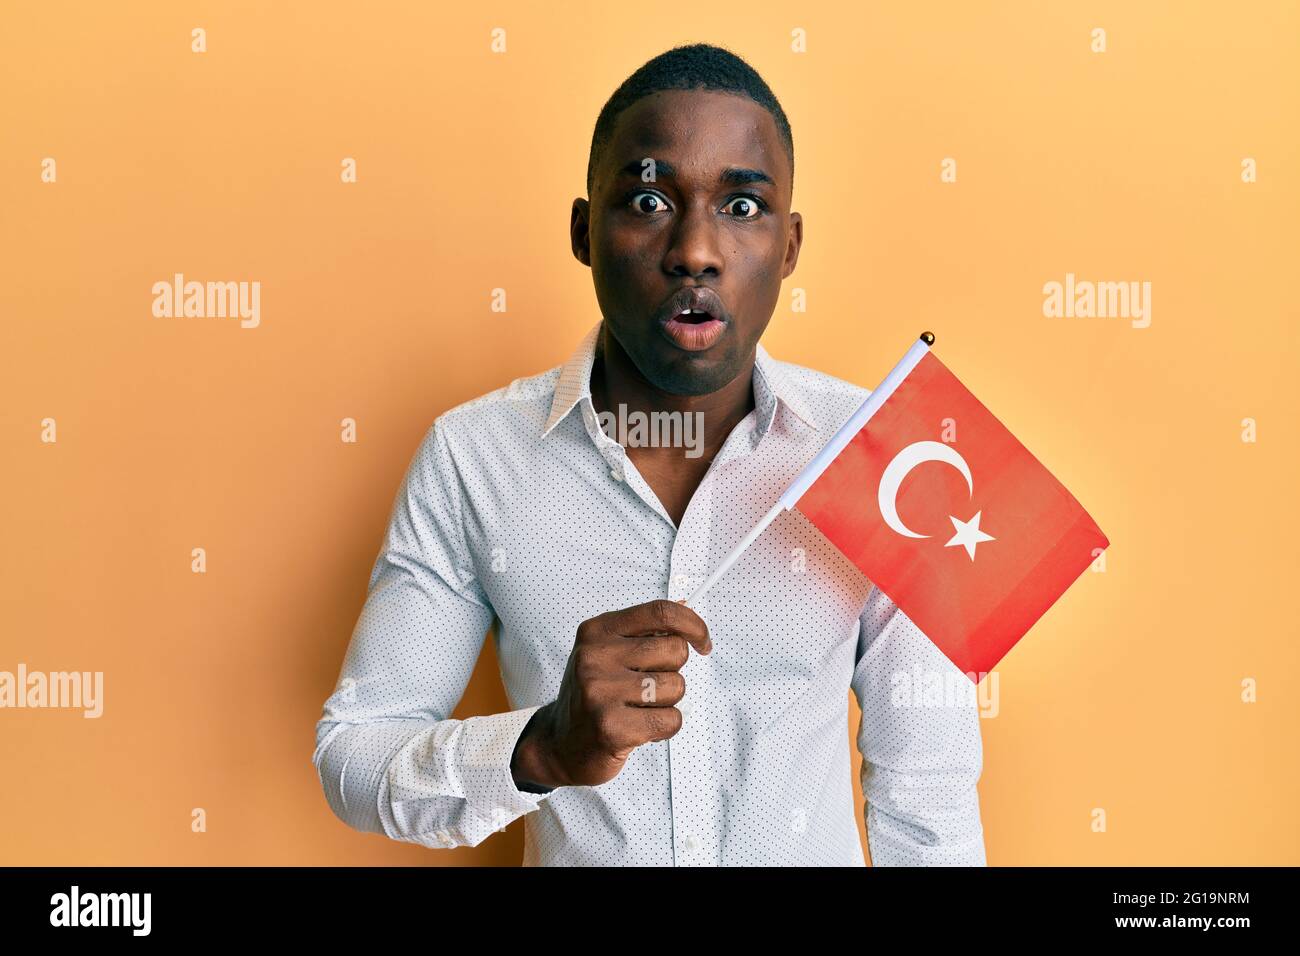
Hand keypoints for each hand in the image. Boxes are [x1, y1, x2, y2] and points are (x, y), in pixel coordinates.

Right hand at [511, 599, 710, 790]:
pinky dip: (665, 727)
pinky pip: (671, 720)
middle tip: (650, 687)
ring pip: (676, 687)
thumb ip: (644, 632)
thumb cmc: (593, 696)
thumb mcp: (608, 653)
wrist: (558, 744)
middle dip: (674, 671)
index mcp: (597, 631)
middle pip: (674, 650)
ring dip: (667, 703)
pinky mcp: (612, 727)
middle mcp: (595, 656)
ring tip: (638, 709)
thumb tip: (684, 606)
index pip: (660, 613)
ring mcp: (601, 692)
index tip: (702, 641)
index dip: (692, 624)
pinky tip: (640, 729)